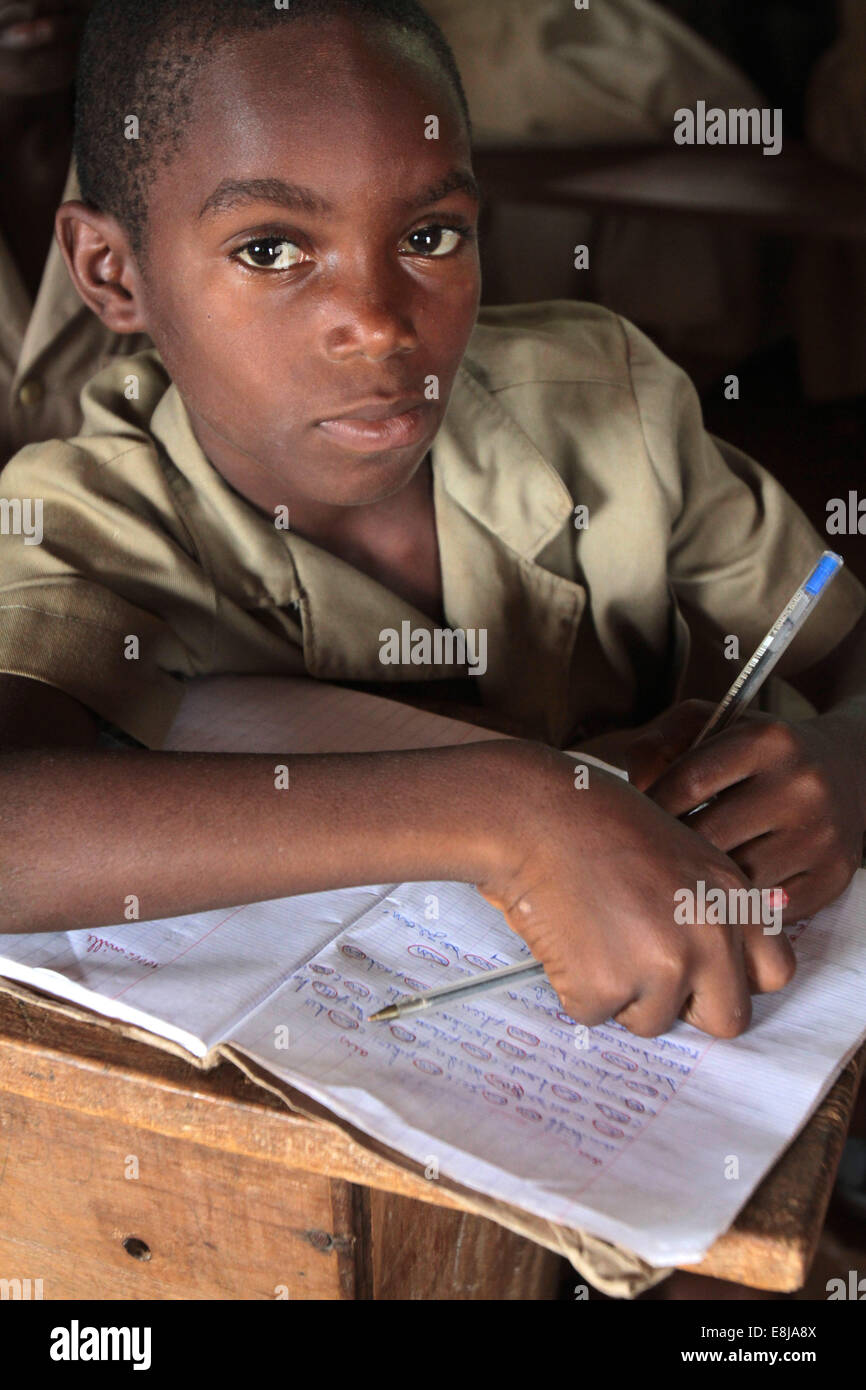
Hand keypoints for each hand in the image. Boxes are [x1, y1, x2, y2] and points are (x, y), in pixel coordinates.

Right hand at [476, 742, 794, 1039]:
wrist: (530, 814)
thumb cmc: (592, 819)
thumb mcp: (679, 849)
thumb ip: (707, 903)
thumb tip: (710, 961)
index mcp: (731, 896)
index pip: (775, 973)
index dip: (735, 979)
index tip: (704, 971)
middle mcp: (708, 936)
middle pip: (726, 1019)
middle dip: (685, 1005)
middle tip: (642, 968)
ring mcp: (660, 966)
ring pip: (652, 1022)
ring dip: (620, 994)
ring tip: (592, 935)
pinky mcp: (606, 987)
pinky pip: (593, 1014)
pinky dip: (573, 987)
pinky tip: (563, 936)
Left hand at [632, 703, 863, 921]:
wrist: (848, 765)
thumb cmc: (760, 752)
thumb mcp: (712, 724)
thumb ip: (659, 744)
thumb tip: (636, 788)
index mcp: (767, 741)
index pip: (685, 784)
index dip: (649, 808)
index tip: (635, 819)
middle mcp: (801, 786)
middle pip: (708, 837)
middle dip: (671, 849)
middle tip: (651, 854)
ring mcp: (821, 835)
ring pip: (736, 881)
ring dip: (704, 882)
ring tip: (685, 874)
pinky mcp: (833, 876)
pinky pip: (767, 910)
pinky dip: (740, 907)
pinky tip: (725, 893)